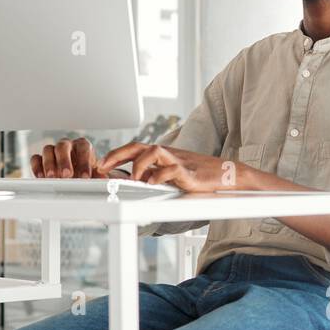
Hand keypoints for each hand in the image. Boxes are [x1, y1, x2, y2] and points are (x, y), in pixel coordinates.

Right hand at [30, 136, 99, 177]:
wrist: (78, 179)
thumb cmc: (88, 175)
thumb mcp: (97, 176)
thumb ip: (100, 177)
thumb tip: (106, 183)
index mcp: (83, 146)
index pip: (83, 147)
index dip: (84, 161)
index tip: (85, 177)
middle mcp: (67, 146)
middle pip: (63, 146)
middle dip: (64, 161)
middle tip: (67, 175)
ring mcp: (53, 151)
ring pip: (48, 150)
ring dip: (49, 164)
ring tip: (52, 177)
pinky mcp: (41, 160)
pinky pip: (36, 158)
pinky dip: (37, 166)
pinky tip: (41, 177)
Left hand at [93, 141, 239, 192]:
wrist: (227, 173)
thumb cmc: (202, 175)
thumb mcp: (175, 174)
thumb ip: (158, 175)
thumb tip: (140, 182)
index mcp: (164, 155)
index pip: (136, 149)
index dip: (117, 154)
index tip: (102, 164)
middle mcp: (168, 154)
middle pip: (139, 146)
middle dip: (118, 154)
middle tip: (104, 166)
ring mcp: (178, 161)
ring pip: (154, 152)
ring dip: (139, 164)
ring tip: (133, 178)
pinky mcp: (189, 172)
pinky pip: (171, 170)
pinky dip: (159, 175)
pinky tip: (152, 183)